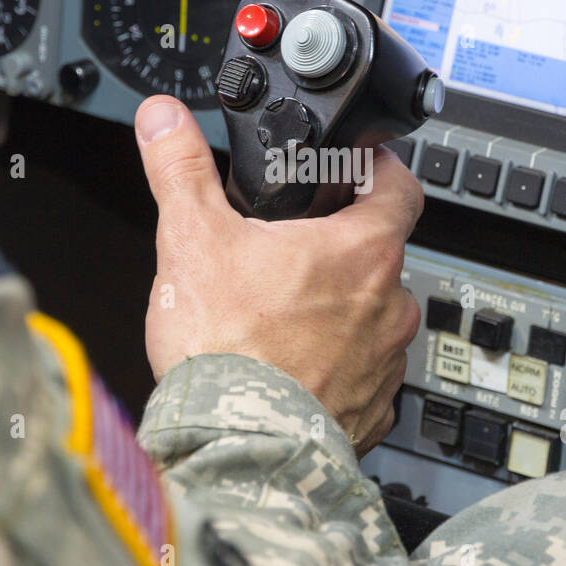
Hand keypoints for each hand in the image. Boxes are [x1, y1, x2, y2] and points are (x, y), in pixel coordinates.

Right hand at [134, 95, 422, 455]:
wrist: (235, 446)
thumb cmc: (226, 349)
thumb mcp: (192, 238)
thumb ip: (180, 168)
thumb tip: (164, 118)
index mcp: (362, 250)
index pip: (400, 186)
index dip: (378, 169)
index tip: (356, 168)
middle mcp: (390, 303)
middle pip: (380, 253)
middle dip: (340, 246)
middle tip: (291, 248)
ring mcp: (386, 360)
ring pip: (373, 315)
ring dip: (340, 308)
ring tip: (283, 313)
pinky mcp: (373, 408)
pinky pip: (365, 373)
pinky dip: (336, 364)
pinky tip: (292, 365)